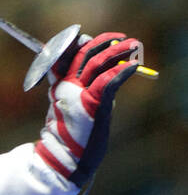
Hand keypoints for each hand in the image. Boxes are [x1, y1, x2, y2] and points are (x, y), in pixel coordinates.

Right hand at [35, 31, 141, 191]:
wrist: (65, 157)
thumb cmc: (71, 136)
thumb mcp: (68, 109)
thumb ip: (73, 91)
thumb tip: (85, 77)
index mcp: (61, 85)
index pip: (70, 55)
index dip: (84, 43)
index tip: (100, 39)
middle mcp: (67, 85)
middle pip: (85, 54)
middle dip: (105, 43)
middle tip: (122, 38)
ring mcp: (78, 93)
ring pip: (97, 63)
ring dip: (118, 51)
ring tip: (133, 44)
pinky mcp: (91, 103)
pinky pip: (109, 80)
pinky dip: (123, 71)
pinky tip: (134, 66)